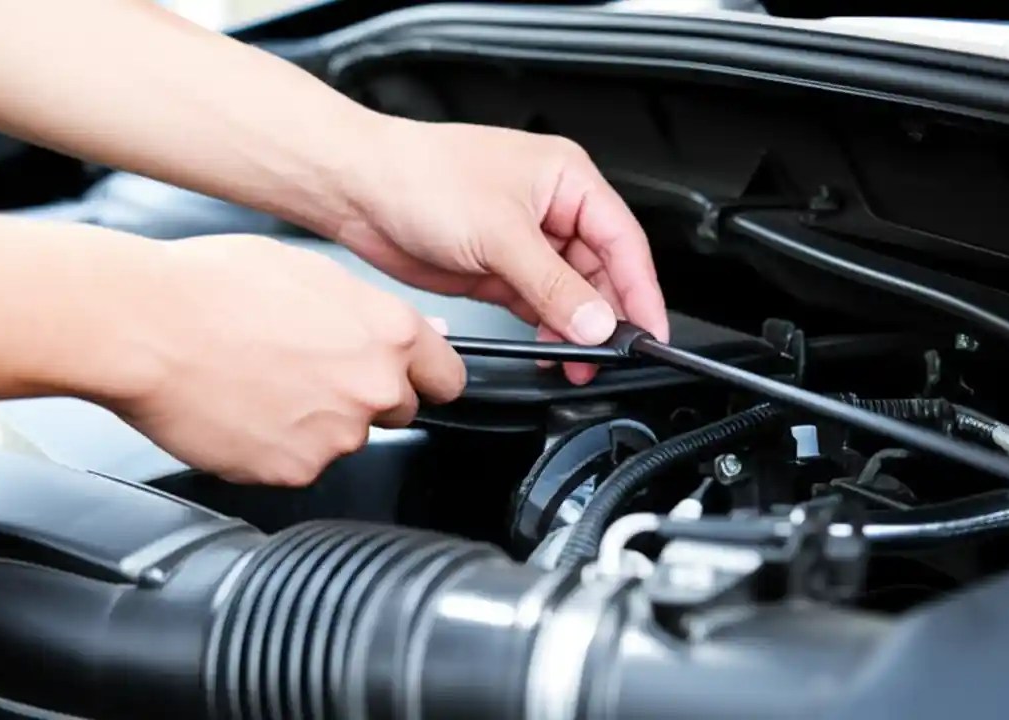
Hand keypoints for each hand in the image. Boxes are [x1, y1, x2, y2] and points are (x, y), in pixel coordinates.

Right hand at [104, 234, 464, 485]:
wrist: (144, 326)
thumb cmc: (212, 286)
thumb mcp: (310, 272)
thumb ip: (373, 311)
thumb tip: (425, 332)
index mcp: (388, 331)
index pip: (447, 378)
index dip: (424, 378)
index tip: (410, 380)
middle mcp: (373, 387)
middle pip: (398, 411)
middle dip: (365, 398)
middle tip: (307, 372)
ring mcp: (336, 436)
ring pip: (344, 440)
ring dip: (315, 423)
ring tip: (259, 383)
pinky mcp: (292, 470)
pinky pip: (297, 465)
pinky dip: (274, 448)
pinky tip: (241, 410)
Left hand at [337, 118, 668, 384]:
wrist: (359, 190)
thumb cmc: (421, 176)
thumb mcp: (499, 234)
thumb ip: (553, 285)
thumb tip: (596, 321)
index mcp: (567, 180)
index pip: (624, 241)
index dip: (641, 291)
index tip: (649, 332)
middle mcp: (551, 209)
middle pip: (600, 273)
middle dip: (605, 318)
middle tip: (607, 357)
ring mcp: (524, 241)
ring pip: (569, 296)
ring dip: (575, 330)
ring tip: (577, 362)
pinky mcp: (497, 269)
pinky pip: (537, 306)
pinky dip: (546, 331)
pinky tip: (549, 350)